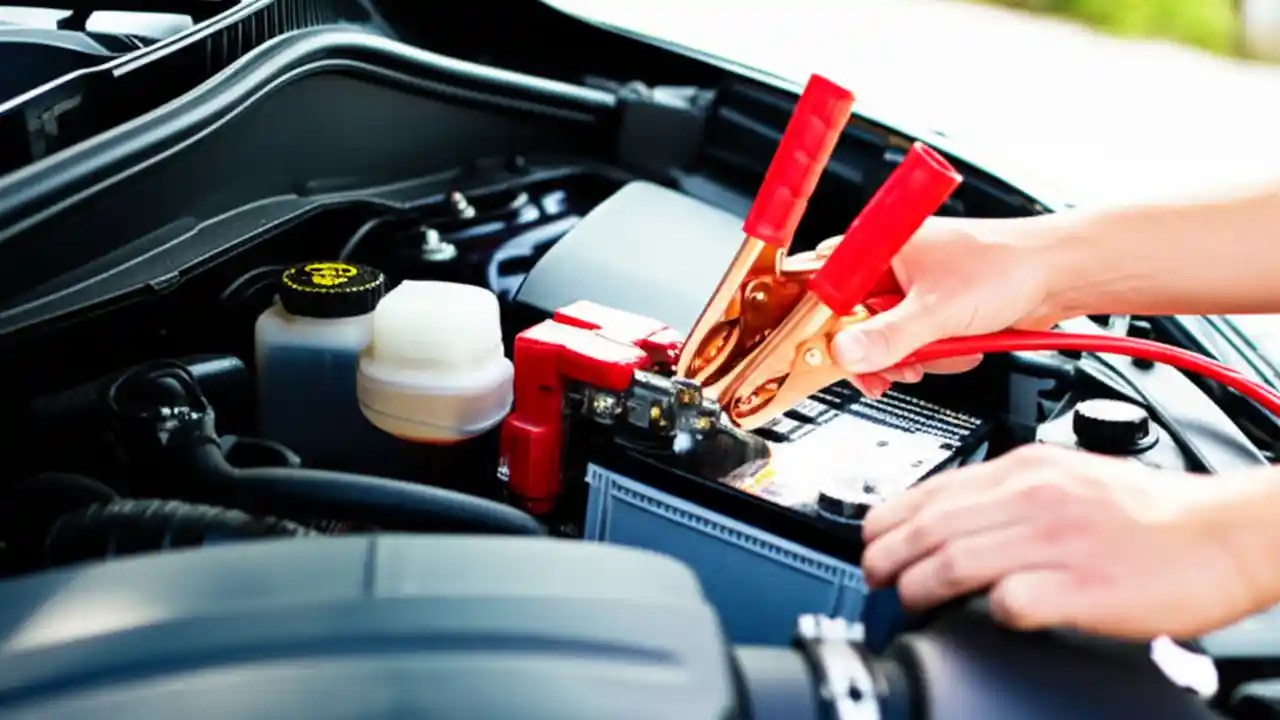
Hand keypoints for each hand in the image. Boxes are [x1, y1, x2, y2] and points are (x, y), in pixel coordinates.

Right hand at [824, 215, 1064, 396]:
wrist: (1057, 275)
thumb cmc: (1007, 265)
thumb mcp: (937, 310)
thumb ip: (889, 337)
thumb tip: (846, 354)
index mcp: (883, 244)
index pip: (829, 282)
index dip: (827, 319)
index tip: (835, 347)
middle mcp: (895, 263)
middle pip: (858, 318)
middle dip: (879, 350)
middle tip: (889, 367)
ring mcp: (916, 287)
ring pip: (889, 336)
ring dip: (913, 355)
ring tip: (938, 352)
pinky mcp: (937, 308)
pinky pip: (916, 341)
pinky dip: (935, 353)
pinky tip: (957, 347)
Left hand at [861, 444, 1273, 639]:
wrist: (1220, 534)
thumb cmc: (1147, 514)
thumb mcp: (1064, 475)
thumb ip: (1005, 492)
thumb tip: (947, 518)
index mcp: (1025, 468)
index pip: (930, 491)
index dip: (886, 520)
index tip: (869, 539)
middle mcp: (1033, 497)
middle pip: (930, 528)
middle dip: (886, 556)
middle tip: (874, 577)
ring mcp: (1054, 541)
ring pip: (953, 562)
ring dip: (919, 586)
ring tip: (908, 600)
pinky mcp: (1078, 586)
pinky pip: (1010, 602)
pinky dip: (987, 611)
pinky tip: (983, 617)